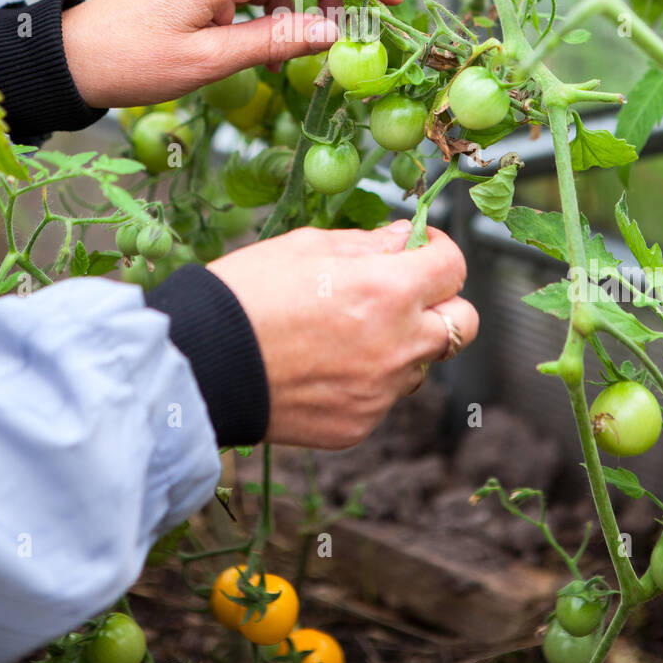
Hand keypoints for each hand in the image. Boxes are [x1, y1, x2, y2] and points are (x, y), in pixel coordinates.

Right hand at [207, 220, 476, 448]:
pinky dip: (366, 380)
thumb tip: (405, 237)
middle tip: (403, 293)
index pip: (454, 266)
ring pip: (422, 363)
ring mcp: (380, 392)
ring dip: (402, 344)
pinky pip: (383, 397)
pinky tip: (323, 366)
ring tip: (346, 333)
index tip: (418, 247)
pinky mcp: (359, 425)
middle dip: (442, 303)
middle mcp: (396, 345)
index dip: (438, 250)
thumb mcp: (307, 246)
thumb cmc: (246, 295)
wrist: (200, 365)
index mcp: (387, 290)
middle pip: (463, 323)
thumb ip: (368, 244)